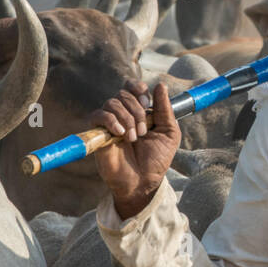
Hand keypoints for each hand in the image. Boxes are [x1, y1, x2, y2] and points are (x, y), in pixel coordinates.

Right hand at [88, 80, 180, 218]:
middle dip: (137, 111)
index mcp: (139, 111)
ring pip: (112, 103)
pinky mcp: (98, 134)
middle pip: (123, 93)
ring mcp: (110, 123)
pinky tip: (120, 134)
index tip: (147, 103)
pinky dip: (111, 120)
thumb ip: (165, 109)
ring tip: (133, 138)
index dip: (138, 89)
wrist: (143, 181)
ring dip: (127, 119)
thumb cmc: (157, 159)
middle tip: (143, 132)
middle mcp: (123, 114)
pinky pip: (98, 115)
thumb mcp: (169, 132)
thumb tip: (161, 85)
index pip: (132, 86)